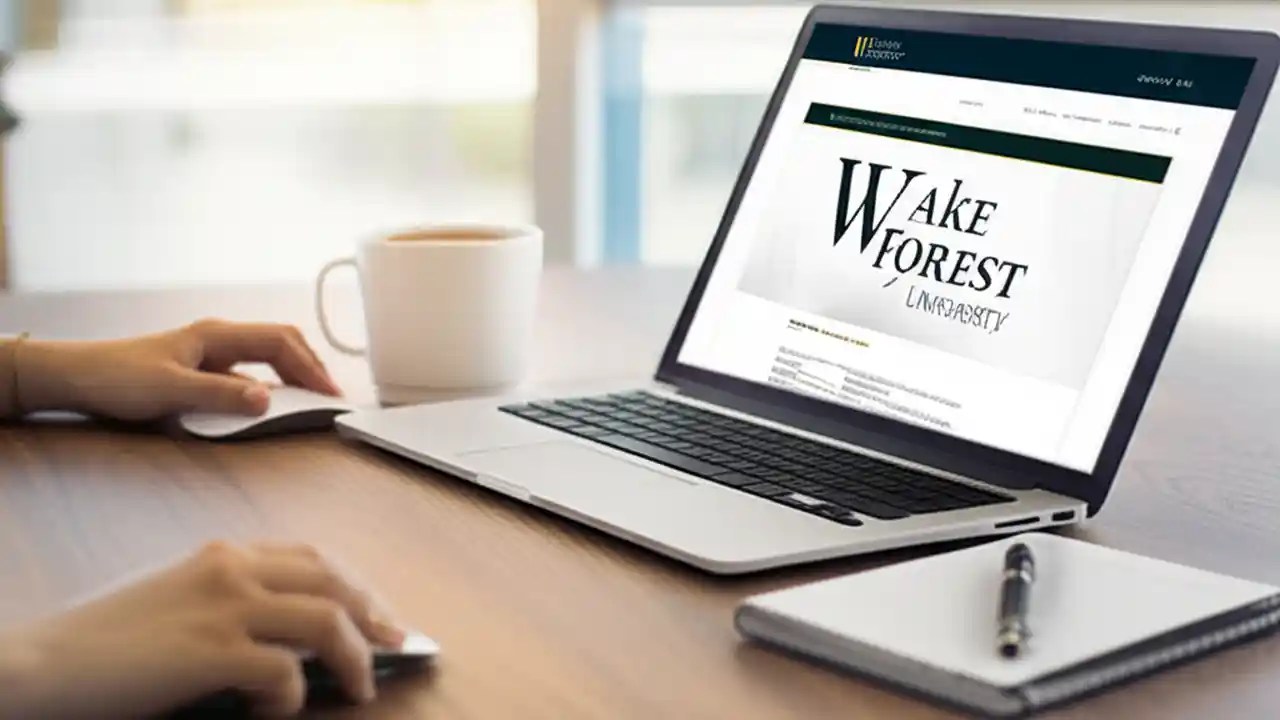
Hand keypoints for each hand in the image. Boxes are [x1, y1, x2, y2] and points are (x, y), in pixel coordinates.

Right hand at [0, 542, 405, 718]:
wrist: (43, 664)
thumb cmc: (103, 643)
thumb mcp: (176, 601)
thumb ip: (231, 604)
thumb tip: (288, 637)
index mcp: (223, 555)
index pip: (313, 558)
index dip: (355, 585)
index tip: (380, 612)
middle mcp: (232, 569)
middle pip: (334, 579)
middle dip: (374, 611)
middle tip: (396, 643)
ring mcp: (225, 607)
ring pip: (326, 619)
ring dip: (354, 656)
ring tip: (361, 687)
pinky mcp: (214, 651)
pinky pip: (286, 672)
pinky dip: (293, 696)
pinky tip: (275, 711)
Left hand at [16, 319, 341, 420]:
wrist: (77, 377)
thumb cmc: (118, 378)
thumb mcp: (171, 390)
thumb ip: (220, 396)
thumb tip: (268, 400)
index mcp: (217, 334)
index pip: (280, 342)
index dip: (310, 366)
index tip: (330, 392)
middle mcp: (219, 338)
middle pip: (281, 343)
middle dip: (311, 366)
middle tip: (332, 395)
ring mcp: (212, 353)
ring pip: (268, 356)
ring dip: (294, 374)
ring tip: (312, 398)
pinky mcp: (203, 370)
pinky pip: (250, 372)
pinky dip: (272, 385)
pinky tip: (274, 404)